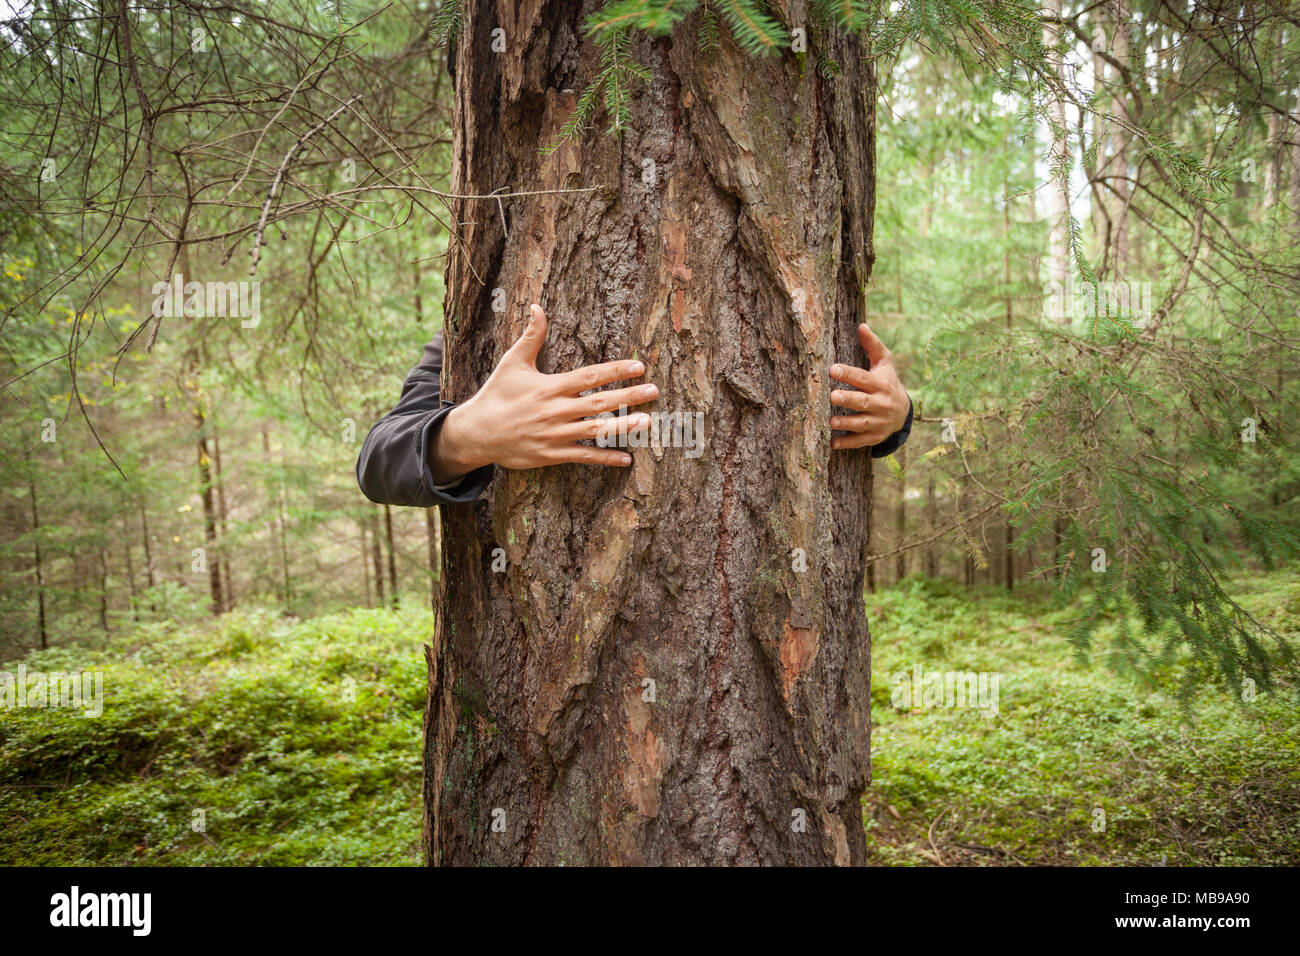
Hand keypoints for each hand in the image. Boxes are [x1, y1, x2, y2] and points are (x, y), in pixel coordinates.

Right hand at [430, 304, 658, 481]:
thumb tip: (537, 306)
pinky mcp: (552, 455)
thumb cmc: (496, 394)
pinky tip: (627, 458)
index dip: (616, 370)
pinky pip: (584, 457)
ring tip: (647, 422)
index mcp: (550, 386)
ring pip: (595, 430)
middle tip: (653, 391)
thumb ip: (531, 336)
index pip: (589, 376)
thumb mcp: (512, 362)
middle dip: (628, 396)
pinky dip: (605, 458)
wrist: (476, 433)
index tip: (639, 366)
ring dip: (623, 426)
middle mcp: (555, 411)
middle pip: (599, 402)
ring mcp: (555, 434)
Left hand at [829, 323, 909, 450]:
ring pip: (862, 423)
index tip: (832, 369)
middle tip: (832, 396)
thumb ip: (872, 345)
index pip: (863, 378)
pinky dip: (847, 443)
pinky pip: (861, 441)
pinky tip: (832, 443)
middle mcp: (881, 404)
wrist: (903, 412)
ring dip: (846, 423)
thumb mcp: (884, 363)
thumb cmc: (887, 382)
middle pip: (863, 402)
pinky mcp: (875, 437)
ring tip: (831, 421)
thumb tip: (861, 325)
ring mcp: (879, 422)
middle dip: (848, 399)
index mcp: (881, 384)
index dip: (848, 374)